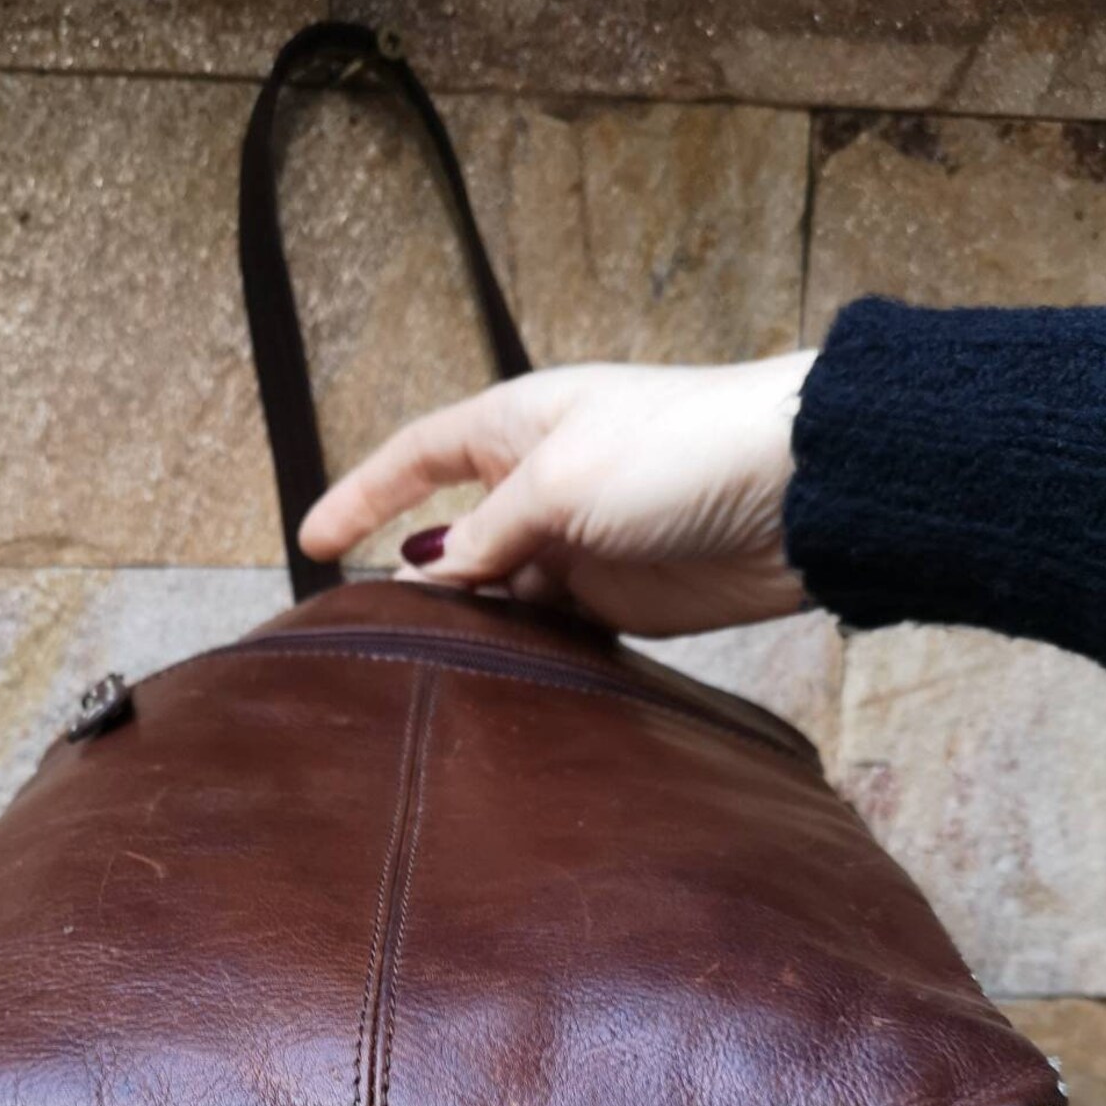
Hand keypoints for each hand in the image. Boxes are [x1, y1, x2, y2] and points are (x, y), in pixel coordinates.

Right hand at [298, 353, 816, 636]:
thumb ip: (487, 534)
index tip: (309, 543)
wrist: (796, 493)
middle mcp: (541, 484)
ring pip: (497, 595)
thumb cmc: (679, 450)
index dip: (360, 496)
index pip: (416, 458)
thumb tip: (428, 574)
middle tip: (364, 632)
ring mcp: (578, 546)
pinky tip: (494, 678)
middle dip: (408, 579)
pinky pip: (547, 631)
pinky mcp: (618, 601)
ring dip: (466, 625)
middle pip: (450, 537)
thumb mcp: (559, 483)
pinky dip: (518, 652)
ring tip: (424, 665)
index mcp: (518, 427)